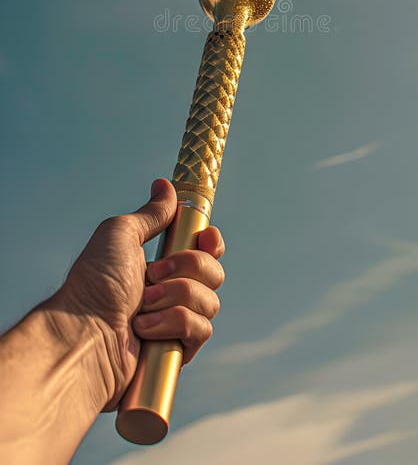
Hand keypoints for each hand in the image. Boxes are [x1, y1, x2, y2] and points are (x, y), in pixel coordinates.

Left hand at [51, 179, 224, 410]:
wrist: (84, 334)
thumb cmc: (95, 282)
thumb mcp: (122, 234)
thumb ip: (151, 213)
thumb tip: (165, 185)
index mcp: (163, 264)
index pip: (206, 250)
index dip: (211, 242)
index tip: (204, 238)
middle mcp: (173, 292)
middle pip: (215, 271)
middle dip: (188, 267)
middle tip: (153, 272)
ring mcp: (177, 323)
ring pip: (210, 301)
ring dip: (174, 297)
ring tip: (142, 307)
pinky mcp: (178, 351)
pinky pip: (201, 330)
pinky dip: (173, 324)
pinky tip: (144, 331)